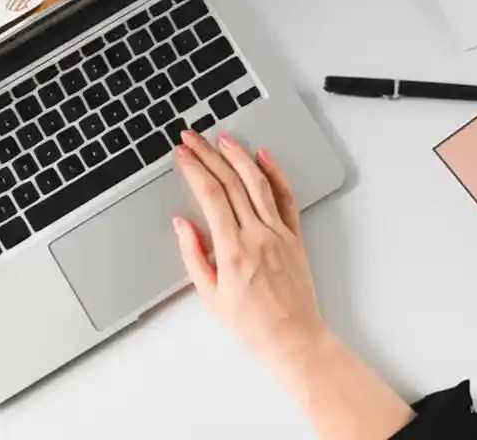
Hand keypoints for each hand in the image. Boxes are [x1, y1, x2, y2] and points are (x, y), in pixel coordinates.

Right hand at [172, 132, 414, 438]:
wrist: (293, 338)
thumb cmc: (251, 324)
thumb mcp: (209, 295)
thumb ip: (193, 255)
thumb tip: (182, 223)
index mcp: (232, 249)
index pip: (210, 195)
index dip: (194, 169)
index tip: (182, 153)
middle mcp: (258, 234)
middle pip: (231, 181)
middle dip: (209, 154)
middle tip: (192, 137)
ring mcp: (279, 232)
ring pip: (258, 182)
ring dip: (239, 155)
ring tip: (223, 138)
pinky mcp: (295, 236)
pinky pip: (286, 197)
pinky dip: (275, 173)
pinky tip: (263, 157)